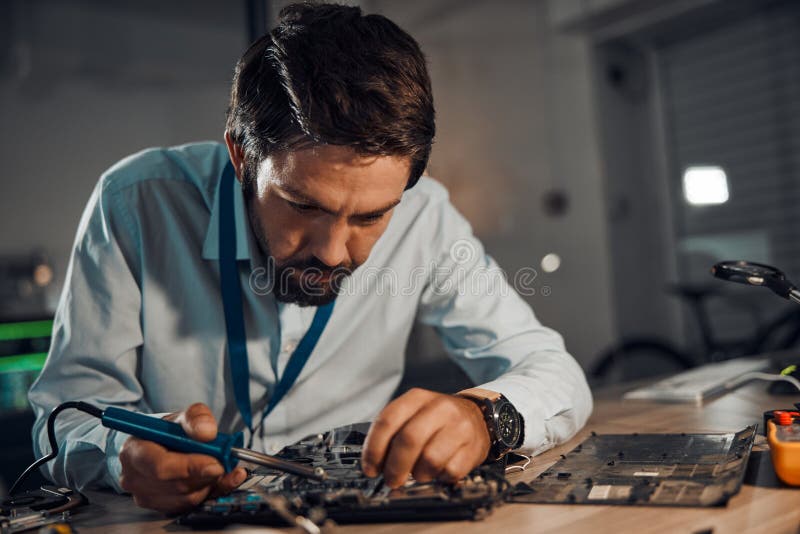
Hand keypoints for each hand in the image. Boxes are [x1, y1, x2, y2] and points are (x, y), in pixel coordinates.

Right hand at [118, 403, 247, 513]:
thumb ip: (196, 417)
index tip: (215, 463)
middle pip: (177, 485)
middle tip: (224, 462)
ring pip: (187, 499)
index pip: (161, 466)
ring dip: (210, 483)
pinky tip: (222, 478)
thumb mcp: (181, 416)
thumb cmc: (165, 432)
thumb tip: (207, 432)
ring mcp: (146, 496)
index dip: (191, 467)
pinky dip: (211, 492)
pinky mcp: (161, 507)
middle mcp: (135, 479)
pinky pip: (191, 505)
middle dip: (206, 474)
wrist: (156, 445)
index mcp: (134, 451)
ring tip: (222, 466)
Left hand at [360, 388, 490, 487]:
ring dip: (418, 474)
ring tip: (418, 472)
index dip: (374, 448)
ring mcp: (459, 427)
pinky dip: (439, 477)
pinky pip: (449, 471)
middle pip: (408, 440)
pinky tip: (438, 470)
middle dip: (394, 467)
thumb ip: (392, 433)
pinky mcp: (473, 448)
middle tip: (391, 479)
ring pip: (429, 459)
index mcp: (418, 397)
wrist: (477, 417)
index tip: (370, 467)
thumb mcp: (414, 414)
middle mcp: (440, 408)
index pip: (388, 420)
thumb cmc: (438, 420)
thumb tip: (373, 463)